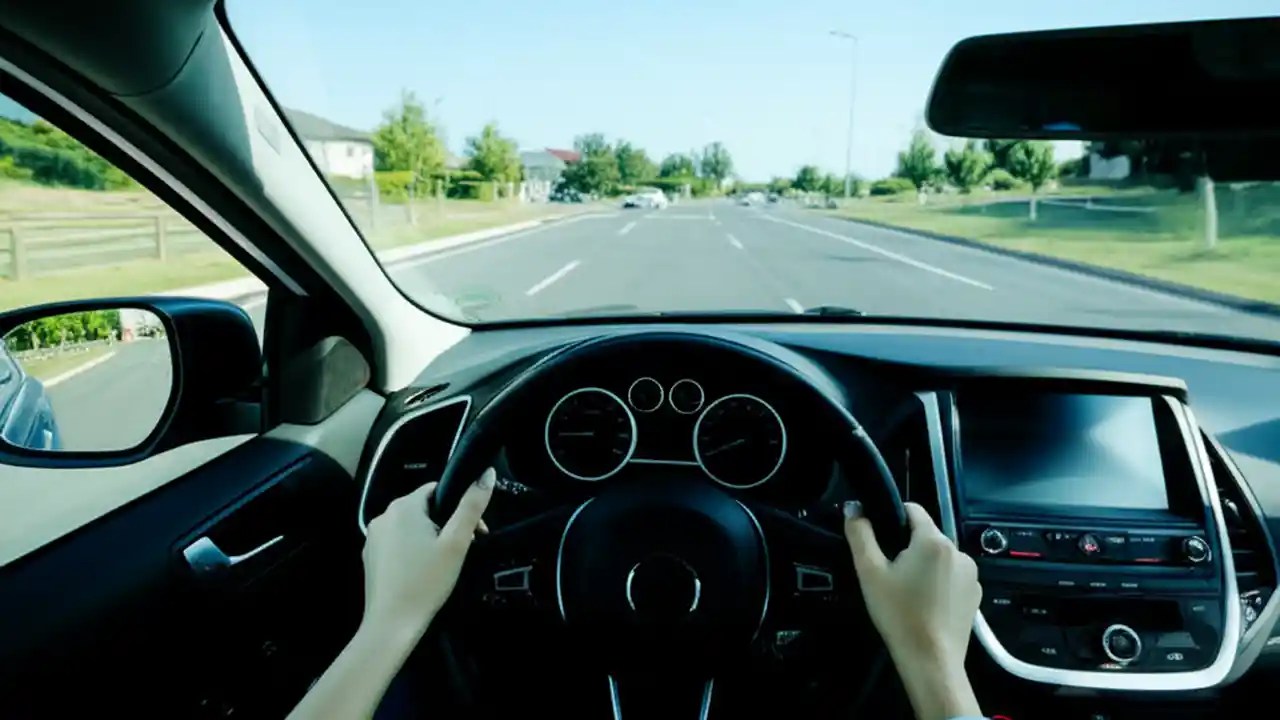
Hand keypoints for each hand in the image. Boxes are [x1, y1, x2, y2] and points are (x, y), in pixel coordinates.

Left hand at [361, 469, 494, 636]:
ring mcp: (373, 537)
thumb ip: (471, 506)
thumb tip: (487, 473)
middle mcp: (383, 515)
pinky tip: (422, 573)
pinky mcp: (370, 557)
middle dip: (447, 524)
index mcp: (404, 507)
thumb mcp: (456, 543)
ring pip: (411, 527)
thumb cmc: (427, 581)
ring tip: (444, 564)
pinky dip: (413, 550)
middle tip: (463, 550)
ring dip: (430, 537)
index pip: (437, 489)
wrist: (392, 624)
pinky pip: (397, 543)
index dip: (459, 506)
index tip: (474, 532)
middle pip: (424, 509)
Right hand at [844, 501, 981, 719]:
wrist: (931, 661)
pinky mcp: (975, 595)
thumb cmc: (898, 614)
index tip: (878, 539)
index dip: (892, 516)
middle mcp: (959, 551)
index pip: (913, 509)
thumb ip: (860, 534)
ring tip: (907, 592)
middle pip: (926, 536)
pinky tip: (926, 604)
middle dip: (907, 547)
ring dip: (924, 565)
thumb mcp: (869, 573)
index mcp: (934, 540)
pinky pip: (952, 577)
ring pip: (940, 557)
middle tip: (888, 574)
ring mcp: (971, 574)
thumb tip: (854, 508)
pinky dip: (939, 583)